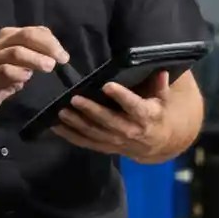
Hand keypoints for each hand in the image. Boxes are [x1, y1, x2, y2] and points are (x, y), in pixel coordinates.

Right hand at [0, 26, 69, 117]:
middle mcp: (1, 45)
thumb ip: (33, 56)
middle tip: (62, 59)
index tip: (63, 56)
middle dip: (48, 46)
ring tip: (49, 67)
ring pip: (16, 52)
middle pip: (26, 36)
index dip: (52, 41)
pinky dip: (18, 73)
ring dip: (35, 59)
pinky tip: (26, 79)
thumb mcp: (17, 63)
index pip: (35, 31)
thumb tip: (57, 56)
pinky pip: (4, 71)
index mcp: (9, 38)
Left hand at [52, 70, 173, 163]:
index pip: (134, 106)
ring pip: (94, 133)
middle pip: (108, 121)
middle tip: (75, 98)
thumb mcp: (163, 99)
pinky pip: (85, 142)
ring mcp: (116, 141)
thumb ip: (160, 85)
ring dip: (76, 123)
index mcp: (145, 116)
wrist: (158, 143)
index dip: (122, 96)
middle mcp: (130, 130)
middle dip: (91, 110)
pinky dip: (70, 135)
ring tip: (62, 111)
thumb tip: (161, 70)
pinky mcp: (105, 147)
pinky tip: (55, 125)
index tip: (108, 85)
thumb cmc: (157, 113)